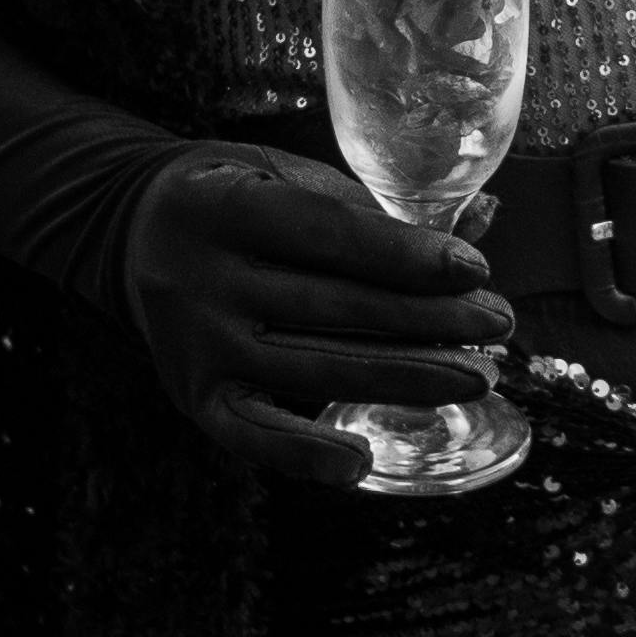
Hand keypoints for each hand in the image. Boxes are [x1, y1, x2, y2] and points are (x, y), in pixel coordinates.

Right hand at [119, 145, 516, 485]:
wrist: (136, 233)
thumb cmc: (242, 198)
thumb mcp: (288, 176)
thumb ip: (371, 208)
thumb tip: (483, 226)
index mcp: (228, 206)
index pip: (331, 234)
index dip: (407, 255)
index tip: (476, 269)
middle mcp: (202, 278)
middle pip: (333, 308)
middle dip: (429, 321)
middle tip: (499, 327)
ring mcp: (196, 344)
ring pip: (312, 370)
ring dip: (403, 379)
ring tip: (477, 378)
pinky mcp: (193, 396)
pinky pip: (253, 435)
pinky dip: (306, 453)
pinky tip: (363, 461)